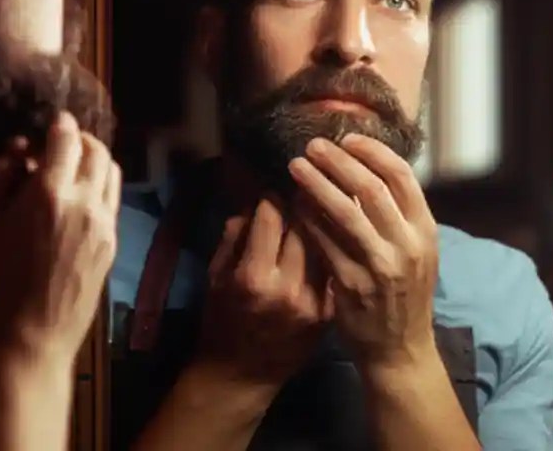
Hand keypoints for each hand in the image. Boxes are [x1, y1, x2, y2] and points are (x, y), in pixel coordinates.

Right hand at [0, 112, 121, 364]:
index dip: (59, 124)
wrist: (30, 341)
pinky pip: (112, 202)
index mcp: (51, 193)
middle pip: (98, 151)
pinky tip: (78, 200)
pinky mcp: (113, 245)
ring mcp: (106, 225)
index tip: (50, 122)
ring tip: (72, 168)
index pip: (67, 138)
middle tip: (61, 142)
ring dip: (95, 162)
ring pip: (112, 174)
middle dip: (81, 140)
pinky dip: (100, 188)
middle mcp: (87, 203)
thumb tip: (18, 149)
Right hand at [196, 198, 333, 389]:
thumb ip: (235, 234)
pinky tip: (336, 229)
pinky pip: (335, 267)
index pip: (272, 217)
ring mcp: (314, 302)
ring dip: (327, 217)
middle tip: (308, 179)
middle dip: (306, 198)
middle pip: (306, 226)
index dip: (274, 191)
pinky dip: (335, 246)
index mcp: (254, 276)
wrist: (241, 375)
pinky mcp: (330, 312)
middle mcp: (288, 288)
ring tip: (327, 195)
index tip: (277, 176)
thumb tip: (253, 193)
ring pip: (328, 244)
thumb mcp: (216, 274)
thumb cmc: (221, 320)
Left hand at [288, 135, 439, 371]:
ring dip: (317, 184)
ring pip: (344, 212)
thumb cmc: (404, 293)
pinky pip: (324, 243)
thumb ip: (397, 215)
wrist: (399, 348)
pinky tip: (293, 205)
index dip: (372, 151)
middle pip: (370, 188)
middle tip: (313, 145)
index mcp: (423, 230)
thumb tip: (365, 168)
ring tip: (296, 166)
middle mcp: (405, 245)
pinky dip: (307, 219)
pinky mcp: (351, 284)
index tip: (347, 138)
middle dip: (338, 161)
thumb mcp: (414, 250)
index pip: (401, 176)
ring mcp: (379, 266)